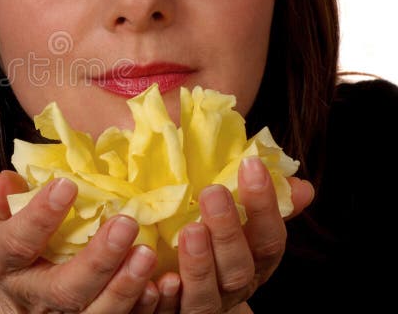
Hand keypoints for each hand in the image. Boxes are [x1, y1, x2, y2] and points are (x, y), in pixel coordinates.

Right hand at [0, 171, 160, 313]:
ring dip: (124, 287)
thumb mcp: (2, 219)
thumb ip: (5, 198)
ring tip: (148, 254)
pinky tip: (162, 285)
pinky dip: (142, 308)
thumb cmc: (17, 242)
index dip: (40, 216)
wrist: (22, 300)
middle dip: (97, 260)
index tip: (68, 185)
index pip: (17, 242)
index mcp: (4, 260)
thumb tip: (4, 179)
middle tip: (126, 224)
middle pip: (64, 288)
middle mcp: (32, 294)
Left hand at [152, 157, 314, 312]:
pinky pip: (170, 312)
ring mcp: (205, 303)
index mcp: (254, 259)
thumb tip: (302, 187)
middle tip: (212, 192)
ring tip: (190, 230)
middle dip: (228, 230)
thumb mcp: (235, 216)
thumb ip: (260, 201)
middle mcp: (234, 286)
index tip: (250, 165)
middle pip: (238, 267)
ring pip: (206, 293)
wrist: (176, 286)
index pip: (269, 237)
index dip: (264, 204)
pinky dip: (166, 297)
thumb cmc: (207, 233)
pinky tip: (163, 277)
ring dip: (200, 263)